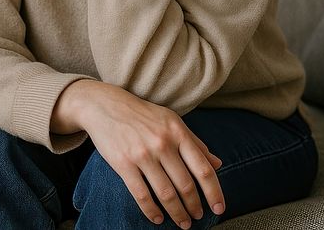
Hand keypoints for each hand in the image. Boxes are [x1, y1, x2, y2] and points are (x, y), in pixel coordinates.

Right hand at [57, 80, 223, 226]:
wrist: (104, 106)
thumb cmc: (141, 114)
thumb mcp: (171, 121)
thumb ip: (195, 142)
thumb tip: (217, 164)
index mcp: (177, 132)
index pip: (203, 169)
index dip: (214, 192)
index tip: (219, 208)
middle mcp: (162, 143)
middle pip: (185, 185)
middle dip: (194, 206)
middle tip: (198, 217)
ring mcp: (142, 154)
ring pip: (166, 193)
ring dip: (177, 213)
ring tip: (183, 222)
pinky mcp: (123, 163)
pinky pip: (141, 194)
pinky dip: (151, 211)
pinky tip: (157, 218)